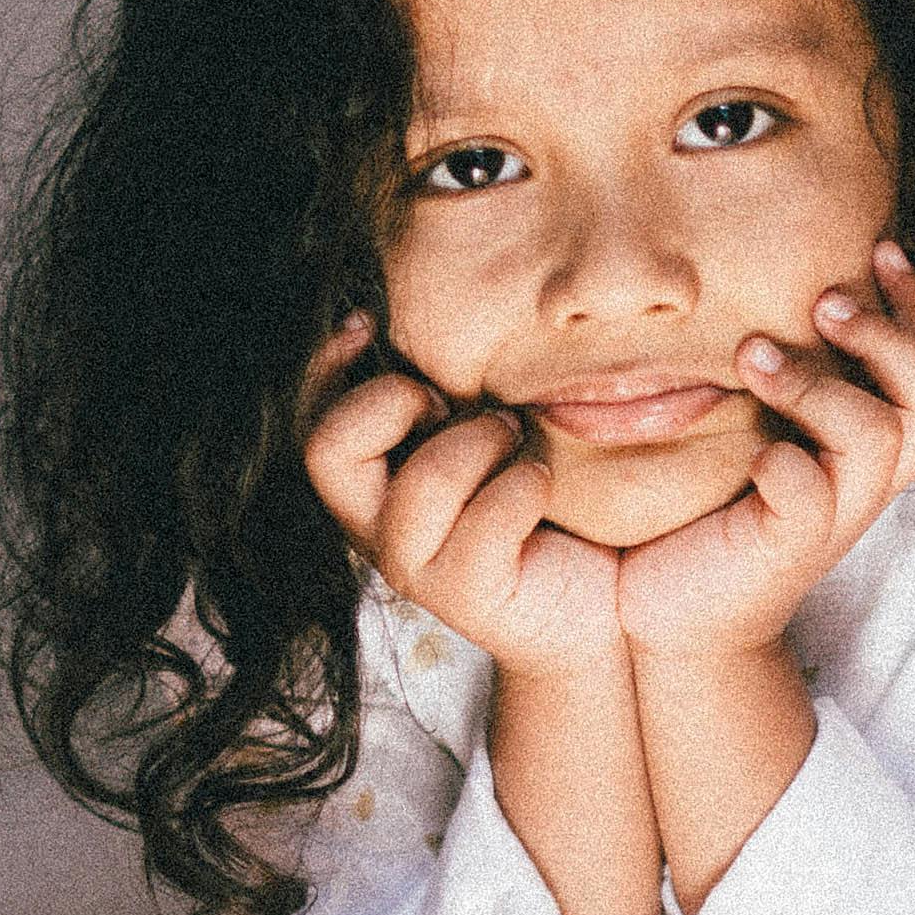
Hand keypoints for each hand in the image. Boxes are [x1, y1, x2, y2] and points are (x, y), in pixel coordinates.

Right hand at [299, 313, 622, 675]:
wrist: (602, 605)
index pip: (312, 421)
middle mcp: (381, 528)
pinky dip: (522, 486)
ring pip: (419, 486)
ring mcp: (420, 568)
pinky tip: (540, 483)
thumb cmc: (549, 508)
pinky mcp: (469, 597)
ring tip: (515, 438)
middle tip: (446, 402)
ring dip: (477, 440)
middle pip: (326, 451)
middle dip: (389, 401)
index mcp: (374, 484)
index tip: (370, 324)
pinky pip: (485, 526)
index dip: (326, 365)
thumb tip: (436, 310)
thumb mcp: (498, 438)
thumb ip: (457, 395)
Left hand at [609, 243, 914, 663]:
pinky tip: (749, 453)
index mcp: (868, 446)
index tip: (882, 248)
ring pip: (876, 435)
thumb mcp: (744, 429)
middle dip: (890, 336)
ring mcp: (832, 516)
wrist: (673, 616)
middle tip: (823, 302)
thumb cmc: (704, 512)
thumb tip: (740, 284)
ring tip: (751, 354)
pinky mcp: (787, 549)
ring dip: (819, 383)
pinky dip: (782, 462)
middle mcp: (864, 480)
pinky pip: (807, 493)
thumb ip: (763, 372)